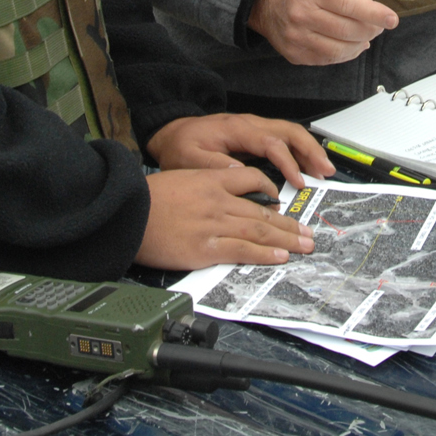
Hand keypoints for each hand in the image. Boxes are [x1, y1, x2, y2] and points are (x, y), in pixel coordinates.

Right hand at [134, 166, 315, 269]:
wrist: (127, 213)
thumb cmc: (148, 199)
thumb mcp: (181, 178)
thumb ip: (207, 185)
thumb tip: (227, 198)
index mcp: (212, 179)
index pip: (252, 179)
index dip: (271, 193)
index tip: (282, 204)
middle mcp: (218, 200)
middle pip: (263, 210)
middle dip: (289, 224)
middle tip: (308, 232)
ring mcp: (213, 224)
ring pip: (259, 229)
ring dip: (286, 239)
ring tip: (304, 245)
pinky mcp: (205, 247)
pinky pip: (242, 250)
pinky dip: (264, 254)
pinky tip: (280, 257)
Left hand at [147, 112, 336, 187]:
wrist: (172, 132)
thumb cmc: (180, 145)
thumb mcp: (188, 159)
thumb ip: (214, 166)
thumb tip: (242, 174)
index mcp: (236, 129)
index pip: (271, 142)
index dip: (287, 162)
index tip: (297, 181)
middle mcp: (250, 124)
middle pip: (289, 131)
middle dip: (310, 150)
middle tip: (325, 171)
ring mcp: (255, 128)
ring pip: (290, 133)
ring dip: (309, 150)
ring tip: (324, 171)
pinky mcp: (255, 136)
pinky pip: (283, 139)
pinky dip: (299, 152)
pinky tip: (307, 167)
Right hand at [248, 0, 397, 64]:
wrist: (266, 6)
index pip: (347, 4)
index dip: (373, 12)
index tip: (391, 19)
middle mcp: (302, 15)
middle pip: (347, 29)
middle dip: (371, 29)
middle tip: (380, 25)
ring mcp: (298, 38)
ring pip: (340, 49)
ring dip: (361, 44)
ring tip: (367, 35)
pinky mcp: (297, 54)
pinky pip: (329, 59)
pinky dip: (347, 54)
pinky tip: (353, 45)